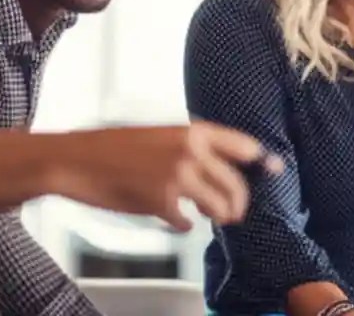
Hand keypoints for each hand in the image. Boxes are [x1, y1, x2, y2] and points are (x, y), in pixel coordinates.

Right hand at [48, 122, 282, 230]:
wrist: (77, 160)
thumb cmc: (114, 147)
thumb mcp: (159, 135)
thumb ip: (191, 147)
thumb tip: (218, 165)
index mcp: (192, 130)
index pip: (243, 145)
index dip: (262, 159)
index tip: (276, 169)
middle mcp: (191, 151)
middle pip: (236, 184)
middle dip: (239, 202)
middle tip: (236, 212)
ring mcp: (178, 178)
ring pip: (219, 207)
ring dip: (218, 216)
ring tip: (213, 217)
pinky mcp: (162, 203)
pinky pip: (187, 222)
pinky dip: (184, 224)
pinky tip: (177, 220)